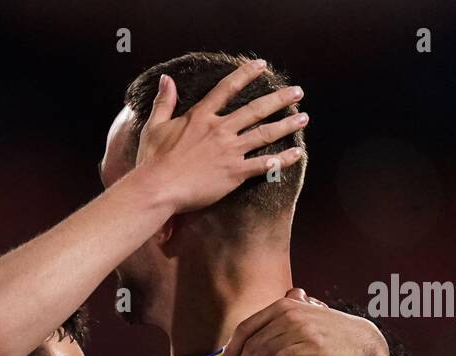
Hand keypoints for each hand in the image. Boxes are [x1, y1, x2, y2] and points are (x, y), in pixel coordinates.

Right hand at [134, 62, 307, 213]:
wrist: (157, 188)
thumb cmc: (152, 161)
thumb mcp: (155, 126)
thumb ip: (164, 102)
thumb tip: (166, 79)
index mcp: (201, 117)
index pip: (227, 89)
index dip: (246, 75)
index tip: (261, 66)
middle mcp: (219, 130)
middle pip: (256, 109)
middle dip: (279, 99)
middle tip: (297, 92)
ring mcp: (229, 151)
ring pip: (265, 133)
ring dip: (286, 125)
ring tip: (303, 118)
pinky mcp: (234, 173)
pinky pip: (263, 164)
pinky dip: (281, 160)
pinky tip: (296, 154)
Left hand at [218, 289, 390, 355]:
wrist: (365, 342)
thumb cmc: (330, 333)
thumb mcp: (305, 318)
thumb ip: (279, 321)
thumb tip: (253, 332)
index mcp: (284, 305)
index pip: (246, 328)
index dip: (229, 349)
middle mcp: (291, 313)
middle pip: (252, 343)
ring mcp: (302, 328)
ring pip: (263, 352)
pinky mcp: (313, 345)